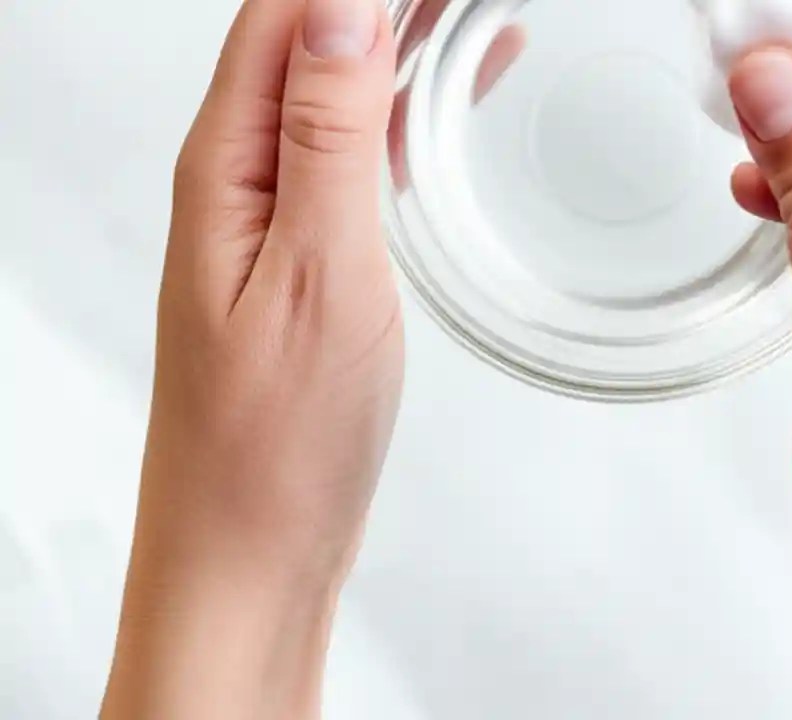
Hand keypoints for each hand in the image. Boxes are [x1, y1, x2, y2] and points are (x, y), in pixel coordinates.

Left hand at [102, 0, 399, 716]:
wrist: (252, 553)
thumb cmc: (274, 443)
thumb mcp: (317, 274)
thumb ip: (326, 137)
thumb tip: (341, 5)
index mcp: (225, 167)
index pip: (284, 11)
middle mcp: (238, 179)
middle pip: (307, 35)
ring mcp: (271, 217)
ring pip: (336, 88)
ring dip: (402, 34)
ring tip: (475, 9)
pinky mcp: (305, 257)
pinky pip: (354, 150)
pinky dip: (407, 109)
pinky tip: (453, 96)